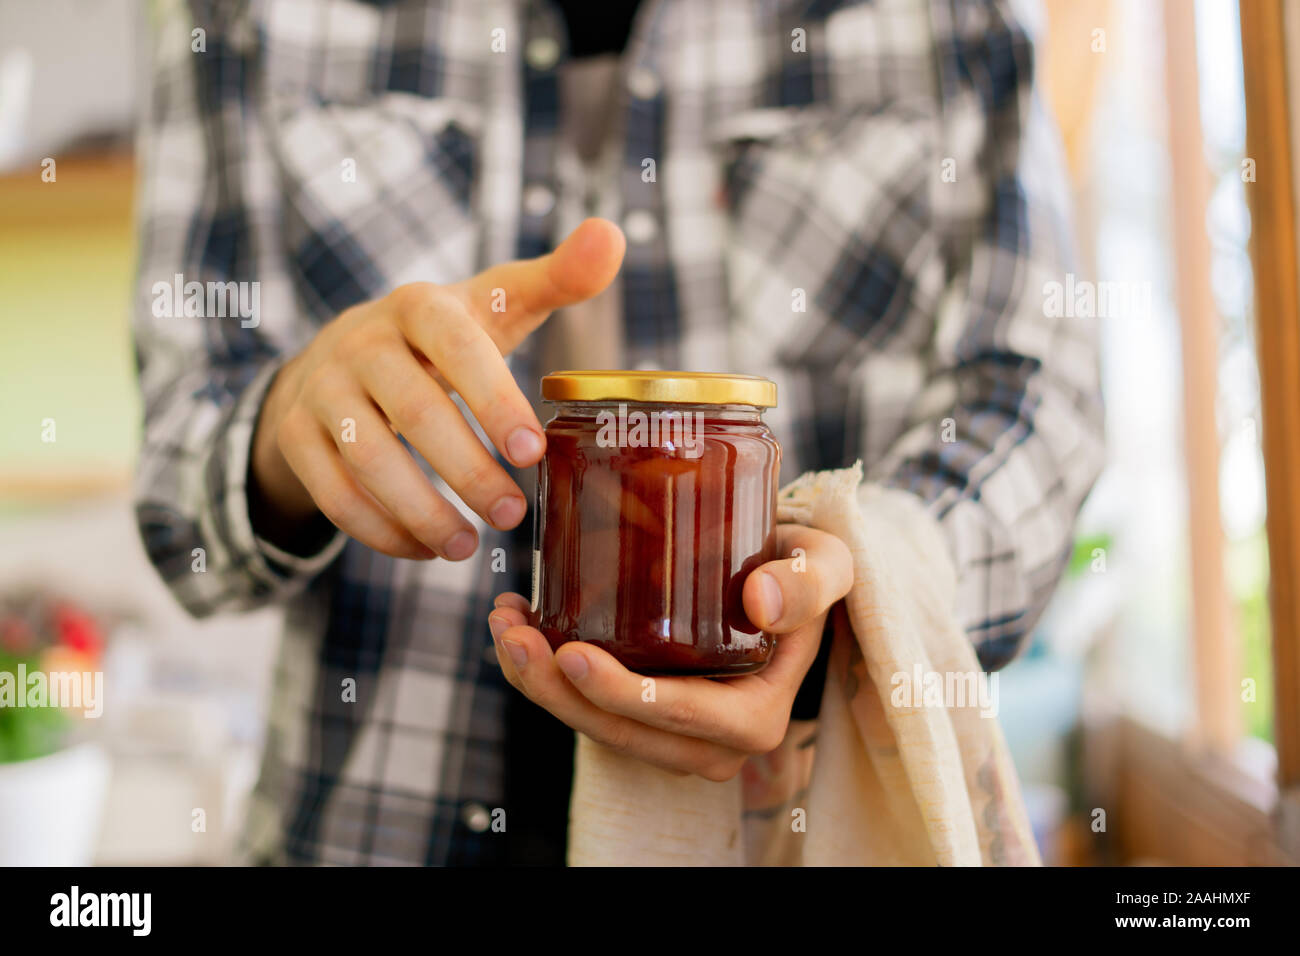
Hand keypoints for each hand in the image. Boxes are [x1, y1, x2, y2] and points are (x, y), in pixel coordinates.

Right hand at [250, 218, 625, 559]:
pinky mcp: (296, 436)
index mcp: (420, 306)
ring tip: (470, 547)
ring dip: (423, 513)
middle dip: (468, 472)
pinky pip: (335, 494)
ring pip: (369, 460)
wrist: (340, 357)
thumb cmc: (443, 338)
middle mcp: (362, 341)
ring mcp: (321, 390)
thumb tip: (613, 233)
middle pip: (414, 413)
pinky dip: (382, 531)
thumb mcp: (495, 305)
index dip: (494, 400)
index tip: (533, 452)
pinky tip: (426, 550)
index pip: (457, 347)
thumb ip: (557, 278)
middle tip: (513, 515)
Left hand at [488, 525, 852, 779]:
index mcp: (754, 718)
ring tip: (503, 623)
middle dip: (554, 690)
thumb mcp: (825, 565)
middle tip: (512, 633)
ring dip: (537, 683)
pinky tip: (519, 624)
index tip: (571, 654)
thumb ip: (807, 581)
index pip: (679, 717)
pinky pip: (586, 707)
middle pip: (619, 731)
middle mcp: (709, 743)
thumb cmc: (802, 571)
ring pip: (592, 726)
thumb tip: (761, 603)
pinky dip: (545, 673)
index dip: (622, 695)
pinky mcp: (642, 714)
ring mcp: (670, 734)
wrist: (786, 581)